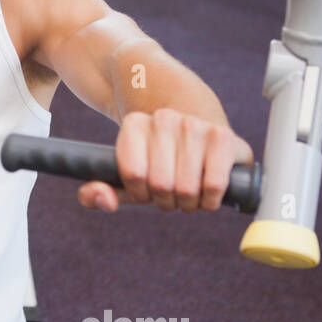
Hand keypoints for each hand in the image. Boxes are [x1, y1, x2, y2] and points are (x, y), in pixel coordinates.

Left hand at [78, 109, 254, 213]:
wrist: (199, 133)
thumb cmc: (160, 163)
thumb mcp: (125, 177)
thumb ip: (99, 192)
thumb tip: (104, 200)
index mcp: (134, 124)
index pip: (132, 175)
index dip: (140, 193)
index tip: (146, 189)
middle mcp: (163, 118)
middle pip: (160, 184)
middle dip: (165, 201)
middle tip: (170, 195)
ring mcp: (194, 124)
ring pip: (186, 188)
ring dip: (187, 204)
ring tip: (187, 194)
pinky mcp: (222, 136)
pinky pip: (213, 185)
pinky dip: (208, 201)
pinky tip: (206, 196)